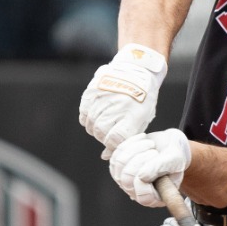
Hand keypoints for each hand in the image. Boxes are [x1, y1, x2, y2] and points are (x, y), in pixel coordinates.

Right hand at [79, 44, 167, 158]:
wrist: (137, 69)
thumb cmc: (143, 98)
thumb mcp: (141, 119)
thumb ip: (126, 137)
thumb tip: (106, 156)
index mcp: (133, 114)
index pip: (116, 139)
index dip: (113, 145)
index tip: (116, 142)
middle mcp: (117, 105)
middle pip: (100, 132)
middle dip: (104, 137)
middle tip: (110, 131)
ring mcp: (103, 97)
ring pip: (90, 124)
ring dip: (96, 128)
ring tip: (105, 121)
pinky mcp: (92, 91)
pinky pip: (84, 114)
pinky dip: (88, 119)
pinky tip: (97, 115)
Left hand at [108, 129, 191, 207]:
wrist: (168, 145)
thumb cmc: (174, 156)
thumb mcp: (175, 161)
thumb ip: (161, 168)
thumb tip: (142, 176)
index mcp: (154, 198)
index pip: (143, 197)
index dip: (146, 179)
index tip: (156, 162)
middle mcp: (136, 192)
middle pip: (127, 179)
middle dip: (141, 159)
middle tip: (155, 151)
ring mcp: (124, 180)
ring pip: (119, 164)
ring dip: (136, 149)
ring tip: (150, 145)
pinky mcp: (117, 166)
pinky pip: (116, 154)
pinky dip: (130, 143)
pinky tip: (142, 140)